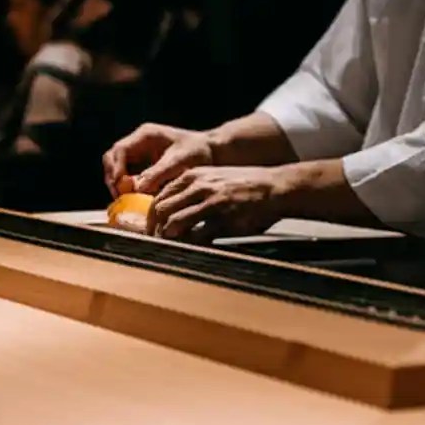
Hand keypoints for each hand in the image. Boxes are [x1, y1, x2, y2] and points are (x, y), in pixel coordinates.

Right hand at [103, 123, 213, 195]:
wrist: (214, 152)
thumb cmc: (199, 152)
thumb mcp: (179, 162)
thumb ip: (157, 173)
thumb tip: (136, 189)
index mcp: (145, 135)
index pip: (119, 150)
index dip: (116, 169)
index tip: (120, 187)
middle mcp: (139, 143)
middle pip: (113, 159)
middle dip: (113, 178)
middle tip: (120, 197)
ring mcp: (140, 154)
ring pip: (118, 169)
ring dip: (119, 185)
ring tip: (127, 201)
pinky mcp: (144, 166)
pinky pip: (128, 177)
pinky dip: (129, 188)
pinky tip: (135, 200)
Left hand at [149, 166, 288, 241]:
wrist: (275, 186)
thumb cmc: (244, 184)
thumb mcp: (213, 178)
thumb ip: (191, 191)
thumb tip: (169, 211)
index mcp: (193, 175)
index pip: (159, 196)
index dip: (150, 216)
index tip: (149, 229)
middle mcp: (198, 186)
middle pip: (161, 209)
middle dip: (153, 229)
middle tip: (153, 242)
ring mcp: (210, 202)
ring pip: (174, 222)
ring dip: (166, 237)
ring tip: (166, 247)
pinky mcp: (223, 219)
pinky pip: (197, 235)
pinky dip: (188, 244)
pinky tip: (187, 249)